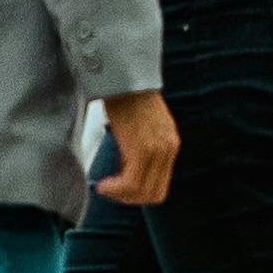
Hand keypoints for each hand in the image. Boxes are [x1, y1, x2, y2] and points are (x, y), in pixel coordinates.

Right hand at [93, 90, 180, 204]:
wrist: (121, 74)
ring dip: (120, 195)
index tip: (118, 187)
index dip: (138, 193)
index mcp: (170, 144)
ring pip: (141, 192)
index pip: (160, 186)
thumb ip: (140, 146)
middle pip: (153, 195)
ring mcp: (157, 150)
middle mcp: (168, 149)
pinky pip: (130, 183)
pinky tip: (102, 183)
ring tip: (104, 185)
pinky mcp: (142, 149)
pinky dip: (114, 189)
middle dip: (128, 198)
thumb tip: (122, 169)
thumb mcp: (141, 124)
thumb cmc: (124, 94)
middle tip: (109, 189)